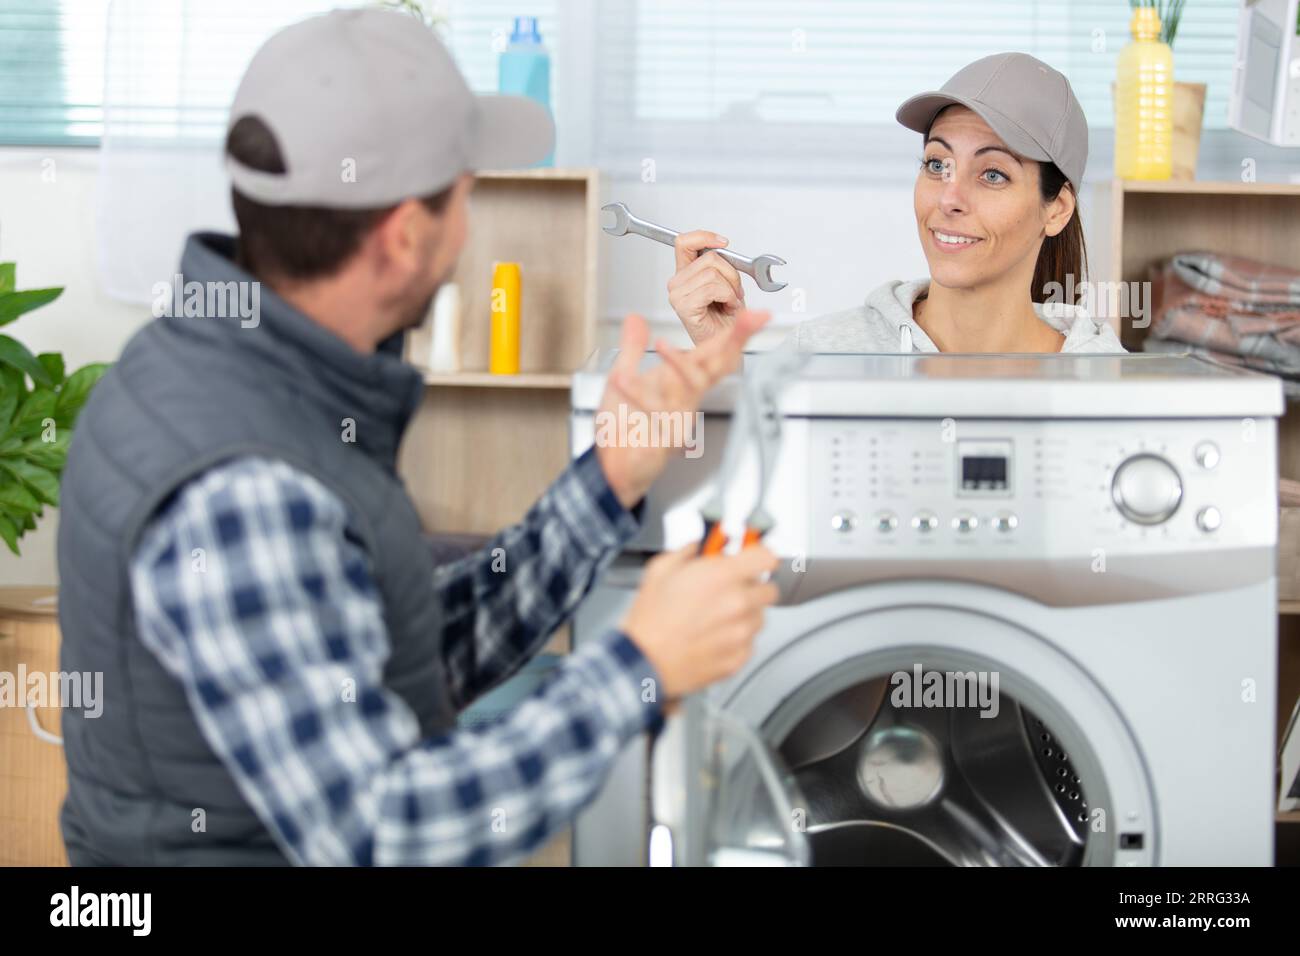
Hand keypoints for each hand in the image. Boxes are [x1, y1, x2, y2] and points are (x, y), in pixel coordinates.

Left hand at [596, 309, 769, 509]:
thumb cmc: (623, 427)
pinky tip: (622, 380)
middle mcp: (684, 397)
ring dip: (678, 363)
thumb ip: (632, 348)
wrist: (616, 468)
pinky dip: (639, 395)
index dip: (734, 333)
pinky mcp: (663, 438)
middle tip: (748, 319)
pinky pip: (658, 416)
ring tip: (663, 344)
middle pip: (716, 365)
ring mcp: (677, 416)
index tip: (754, 314)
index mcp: (678, 380)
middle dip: (733, 341)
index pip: (712, 352)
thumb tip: (636, 319)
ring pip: (691, 387)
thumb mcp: (622, 376)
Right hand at [621, 543, 779, 700]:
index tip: (753, 559)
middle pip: (769, 589)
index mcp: (723, 577)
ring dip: (745, 614)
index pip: (767, 557)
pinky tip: (713, 637)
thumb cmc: (651, 621)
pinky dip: (737, 640)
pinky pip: (750, 643)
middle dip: (752, 587)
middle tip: (730, 590)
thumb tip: (697, 547)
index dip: (759, 556)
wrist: (644, 661)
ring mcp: (741, 634)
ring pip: (760, 617)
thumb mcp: (660, 570)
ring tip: (717, 617)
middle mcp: (739, 604)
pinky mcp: (739, 658)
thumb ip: (687, 552)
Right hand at [667, 230, 746, 344]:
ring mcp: (678, 295)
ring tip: (728, 302)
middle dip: (731, 273)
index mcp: (685, 273)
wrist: (728, 342)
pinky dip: (728, 297)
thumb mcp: (727, 282)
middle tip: (733, 291)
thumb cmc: (726, 318)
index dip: (704, 237)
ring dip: (730, 288)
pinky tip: (726, 307)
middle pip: (709, 258)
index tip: (723, 242)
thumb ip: (720, 262)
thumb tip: (723, 244)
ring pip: (713, 273)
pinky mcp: (683, 306)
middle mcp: (678, 283)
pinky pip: (712, 288)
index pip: (685, 242)